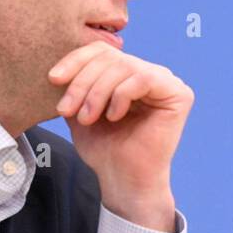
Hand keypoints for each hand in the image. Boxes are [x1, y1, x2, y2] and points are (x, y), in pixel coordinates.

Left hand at [48, 43, 193, 231]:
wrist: (123, 181)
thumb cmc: (104, 149)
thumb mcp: (79, 109)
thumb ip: (74, 83)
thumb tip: (58, 61)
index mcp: (128, 74)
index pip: (101, 51)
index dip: (75, 60)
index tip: (53, 80)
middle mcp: (150, 73)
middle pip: (111, 57)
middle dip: (83, 82)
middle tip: (67, 110)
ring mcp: (166, 82)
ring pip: (125, 66)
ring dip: (97, 92)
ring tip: (87, 119)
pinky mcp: (179, 95)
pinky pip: (143, 78)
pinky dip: (121, 96)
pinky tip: (113, 117)